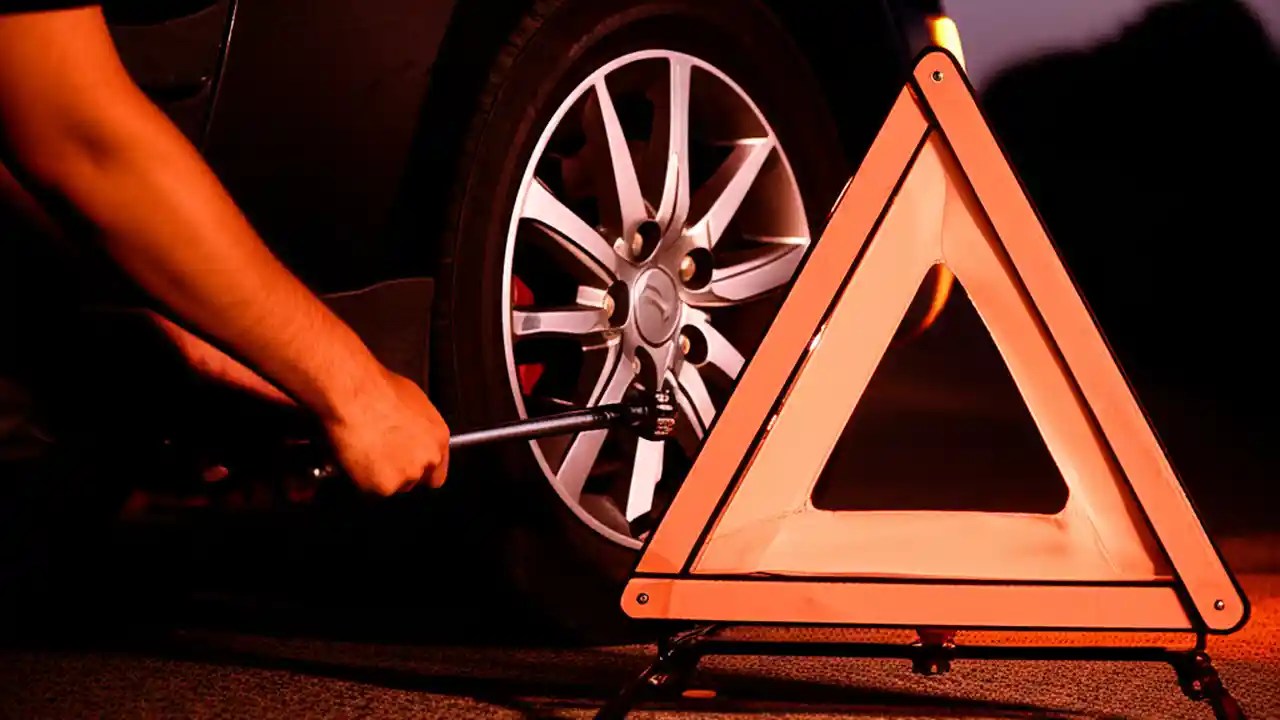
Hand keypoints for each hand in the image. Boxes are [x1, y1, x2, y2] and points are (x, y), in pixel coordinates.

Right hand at [324, 370, 449, 494]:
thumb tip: (409, 431)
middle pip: (414, 479)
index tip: (406, 465)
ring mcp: (406, 475)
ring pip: (392, 486)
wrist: (355, 395)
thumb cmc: (378, 389)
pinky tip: (356, 458)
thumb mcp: (412, 402)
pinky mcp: (383, 485)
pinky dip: (361, 479)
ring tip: (365, 452)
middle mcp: (428, 459)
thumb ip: (417, 427)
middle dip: (398, 472)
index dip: (419, 470)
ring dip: (380, 476)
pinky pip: (370, 490)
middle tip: (379, 455)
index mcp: (438, 438)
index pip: (436, 472)